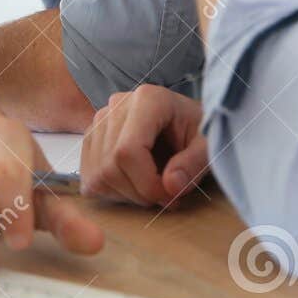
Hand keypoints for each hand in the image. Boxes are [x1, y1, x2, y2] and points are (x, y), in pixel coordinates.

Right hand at [81, 84, 209, 207]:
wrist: (185, 121)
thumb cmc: (197, 131)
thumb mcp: (208, 146)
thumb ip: (193, 164)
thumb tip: (170, 185)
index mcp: (148, 100)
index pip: (128, 151)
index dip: (147, 184)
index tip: (170, 196)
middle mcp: (117, 105)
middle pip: (111, 166)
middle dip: (140, 193)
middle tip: (166, 197)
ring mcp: (99, 121)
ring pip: (98, 175)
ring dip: (127, 195)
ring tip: (153, 189)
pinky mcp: (91, 138)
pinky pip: (90, 177)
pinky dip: (112, 192)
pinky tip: (135, 185)